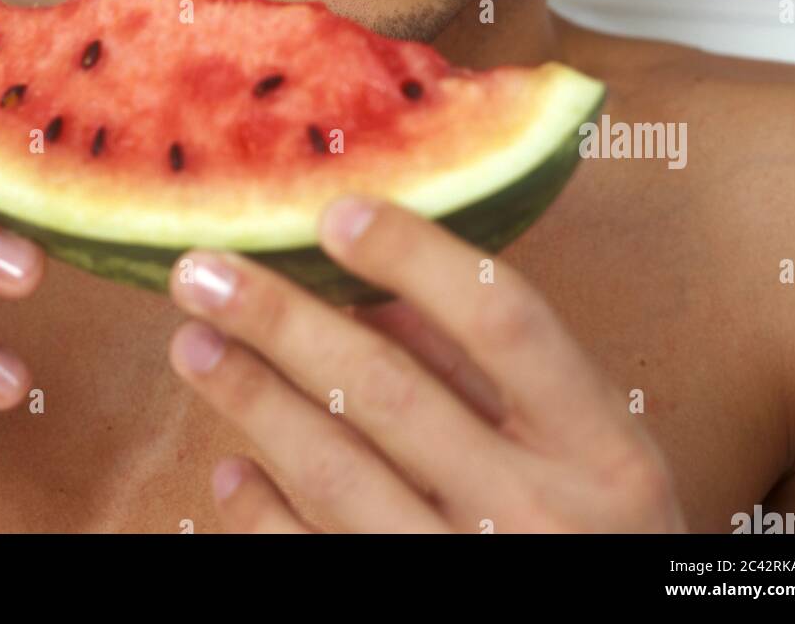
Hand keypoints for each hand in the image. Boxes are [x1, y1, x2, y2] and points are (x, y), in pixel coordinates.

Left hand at [167, 196, 687, 532]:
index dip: (416, 258)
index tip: (333, 213)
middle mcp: (539, 515)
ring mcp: (469, 578)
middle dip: (284, 323)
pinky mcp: (412, 621)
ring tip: (193, 343)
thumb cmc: (601, 531)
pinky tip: (230, 465)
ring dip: (254, 402)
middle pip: (390, 393)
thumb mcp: (587, 446)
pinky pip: (320, 562)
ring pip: (337, 477)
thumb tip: (372, 284)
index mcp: (601, 448)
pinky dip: (265, 515)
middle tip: (203, 271)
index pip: (501, 321)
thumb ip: (489, 366)